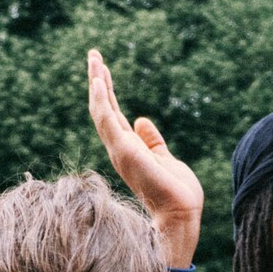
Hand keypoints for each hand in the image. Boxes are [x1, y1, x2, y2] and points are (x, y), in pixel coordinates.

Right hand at [88, 52, 201, 268]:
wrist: (179, 217)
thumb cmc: (176, 195)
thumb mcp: (165, 159)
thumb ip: (152, 141)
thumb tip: (142, 121)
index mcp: (129, 150)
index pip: (113, 115)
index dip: (106, 92)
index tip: (102, 70)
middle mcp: (119, 149)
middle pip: (103, 108)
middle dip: (98, 80)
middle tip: (93, 54)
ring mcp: (119, 150)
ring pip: (101, 110)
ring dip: (97, 83)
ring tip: (94, 58)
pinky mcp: (123, 151)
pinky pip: (106, 119)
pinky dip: (100, 99)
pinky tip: (98, 80)